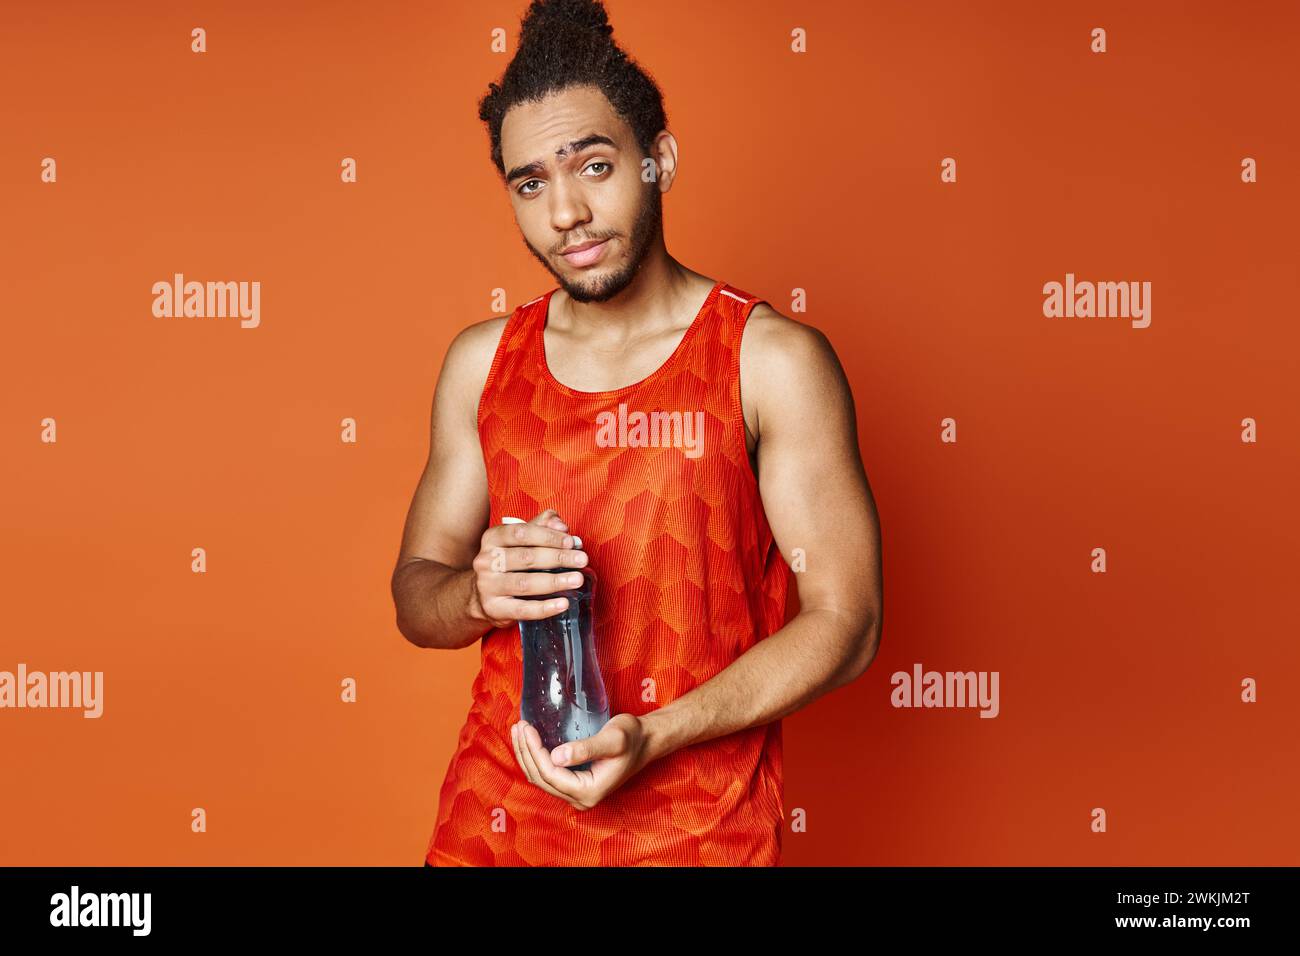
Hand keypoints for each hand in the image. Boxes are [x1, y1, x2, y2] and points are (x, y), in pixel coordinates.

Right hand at [468, 508, 587, 628]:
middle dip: (557, 558)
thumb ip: (540, 527)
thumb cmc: (508, 562)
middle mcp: (486, 561)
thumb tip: (561, 524)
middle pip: (526, 557)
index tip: (570, 541)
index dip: (548, 536)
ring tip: (577, 580)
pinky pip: (522, 610)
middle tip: (582, 560)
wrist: (482, 595)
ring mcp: (488, 586)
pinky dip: (544, 608)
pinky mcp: (494, 609)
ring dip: (554, 581)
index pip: (521, 533)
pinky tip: (563, 604)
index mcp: (492, 538)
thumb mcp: (520, 540)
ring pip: (525, 583)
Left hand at [510, 714, 651, 810]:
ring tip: (519, 730)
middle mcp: (580, 798)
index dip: (534, 752)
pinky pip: (548, 775)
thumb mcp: (612, 740)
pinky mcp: (575, 784)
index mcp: (588, 791)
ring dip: (527, 755)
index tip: (527, 727)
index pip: (550, 774)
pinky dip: (536, 757)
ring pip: (541, 778)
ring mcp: (577, 793)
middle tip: (518, 725)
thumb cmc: (632, 737)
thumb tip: (555, 757)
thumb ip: (585, 748)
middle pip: (541, 778)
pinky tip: (530, 741)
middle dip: (525, 752)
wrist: (646, 740)